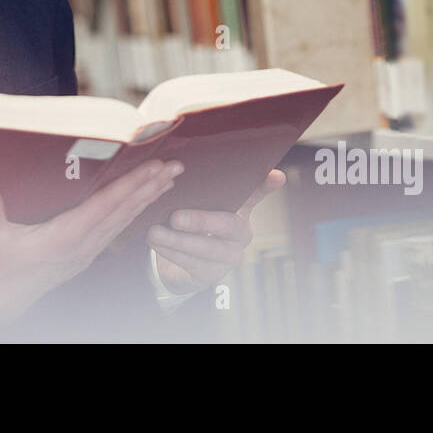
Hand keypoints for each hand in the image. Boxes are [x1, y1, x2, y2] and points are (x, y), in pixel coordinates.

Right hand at [0, 158, 184, 331]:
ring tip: (168, 180)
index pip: (105, 206)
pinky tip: (143, 203)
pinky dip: (133, 212)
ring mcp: (85, 252)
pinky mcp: (83, 255)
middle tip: (176, 168)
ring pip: (124, 221)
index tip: (153, 169)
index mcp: (64, 238)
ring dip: (147, 199)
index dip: (131, 186)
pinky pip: (116, 230)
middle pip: (123, 212)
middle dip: (150, 188)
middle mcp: (81, 245)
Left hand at [148, 169, 285, 295]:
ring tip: (154, 232)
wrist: (182, 261)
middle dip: (201, 221)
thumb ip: (201, 184)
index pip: (255, 193)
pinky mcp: (213, 275)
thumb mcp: (197, 201)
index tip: (277, 176)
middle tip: (175, 217)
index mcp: (240, 209)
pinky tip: (155, 242)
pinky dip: (171, 253)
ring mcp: (230, 256)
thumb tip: (187, 158)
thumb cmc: (192, 220)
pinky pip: (192, 264)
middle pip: (228, 224)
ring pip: (207, 249)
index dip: (265, 185)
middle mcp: (241, 232)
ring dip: (178, 241)